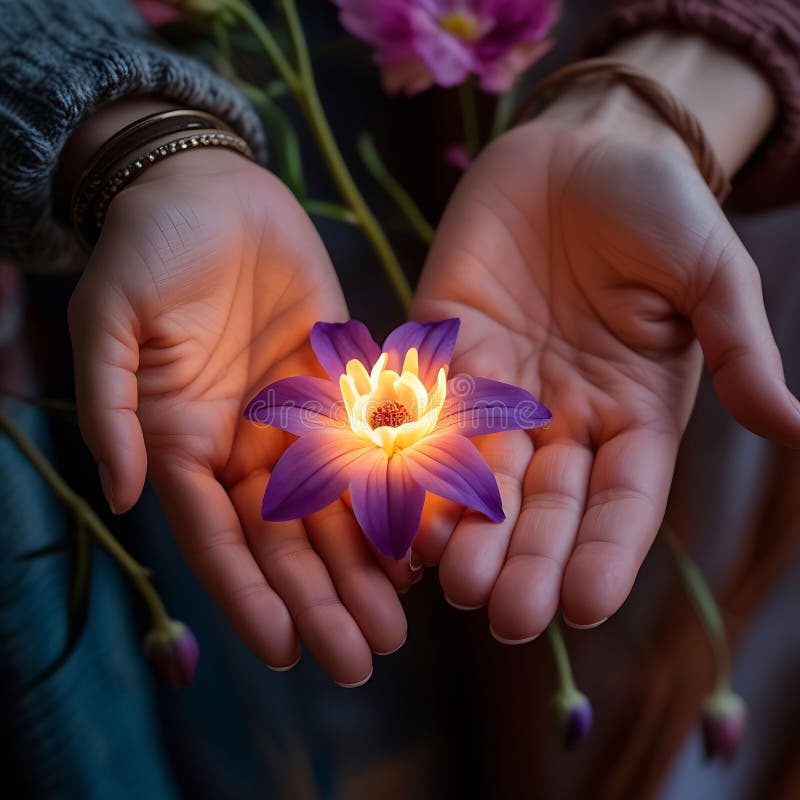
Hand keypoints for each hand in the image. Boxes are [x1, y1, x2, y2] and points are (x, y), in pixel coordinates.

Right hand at [67, 112, 412, 684]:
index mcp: (186, 442)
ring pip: (337, 507)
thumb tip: (117, 492)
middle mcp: (247, 445)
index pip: (219, 537)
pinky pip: (374, 447)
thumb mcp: (109, 322)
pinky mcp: (342, 385)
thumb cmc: (146, 249)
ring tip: (401, 619)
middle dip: (321, 599)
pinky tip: (427, 536)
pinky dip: (397, 492)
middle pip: (287, 540)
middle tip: (363, 657)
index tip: (287, 649)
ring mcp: (299, 419)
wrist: (208, 191)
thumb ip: (112, 408)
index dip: (249, 595)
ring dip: (366, 566)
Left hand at [410, 44, 797, 641]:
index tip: (587, 605)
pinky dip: (411, 452)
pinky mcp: (444, 352)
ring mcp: (499, 390)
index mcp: (633, 413)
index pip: (623, 500)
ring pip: (480, 473)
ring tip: (449, 578)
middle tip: (505, 615)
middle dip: (526, 559)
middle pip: (545, 505)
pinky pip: (425, 411)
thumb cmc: (657, 204)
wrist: (580, 147)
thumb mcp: (711, 273)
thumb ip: (739, 347)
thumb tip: (793, 425)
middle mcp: (563, 417)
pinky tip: (395, 497)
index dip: (607, 551)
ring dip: (464, 526)